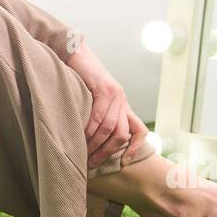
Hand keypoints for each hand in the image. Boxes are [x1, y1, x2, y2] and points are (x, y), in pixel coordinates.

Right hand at [67, 42, 148, 168]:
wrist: (77, 54)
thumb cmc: (81, 79)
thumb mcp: (94, 100)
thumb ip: (99, 117)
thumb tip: (92, 142)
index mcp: (122, 106)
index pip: (139, 130)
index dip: (135, 148)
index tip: (123, 162)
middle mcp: (123, 101)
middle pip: (121, 134)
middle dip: (107, 152)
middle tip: (92, 163)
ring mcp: (115, 94)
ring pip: (110, 127)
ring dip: (96, 144)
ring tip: (84, 153)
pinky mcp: (104, 87)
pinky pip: (99, 114)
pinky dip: (90, 128)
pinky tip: (82, 135)